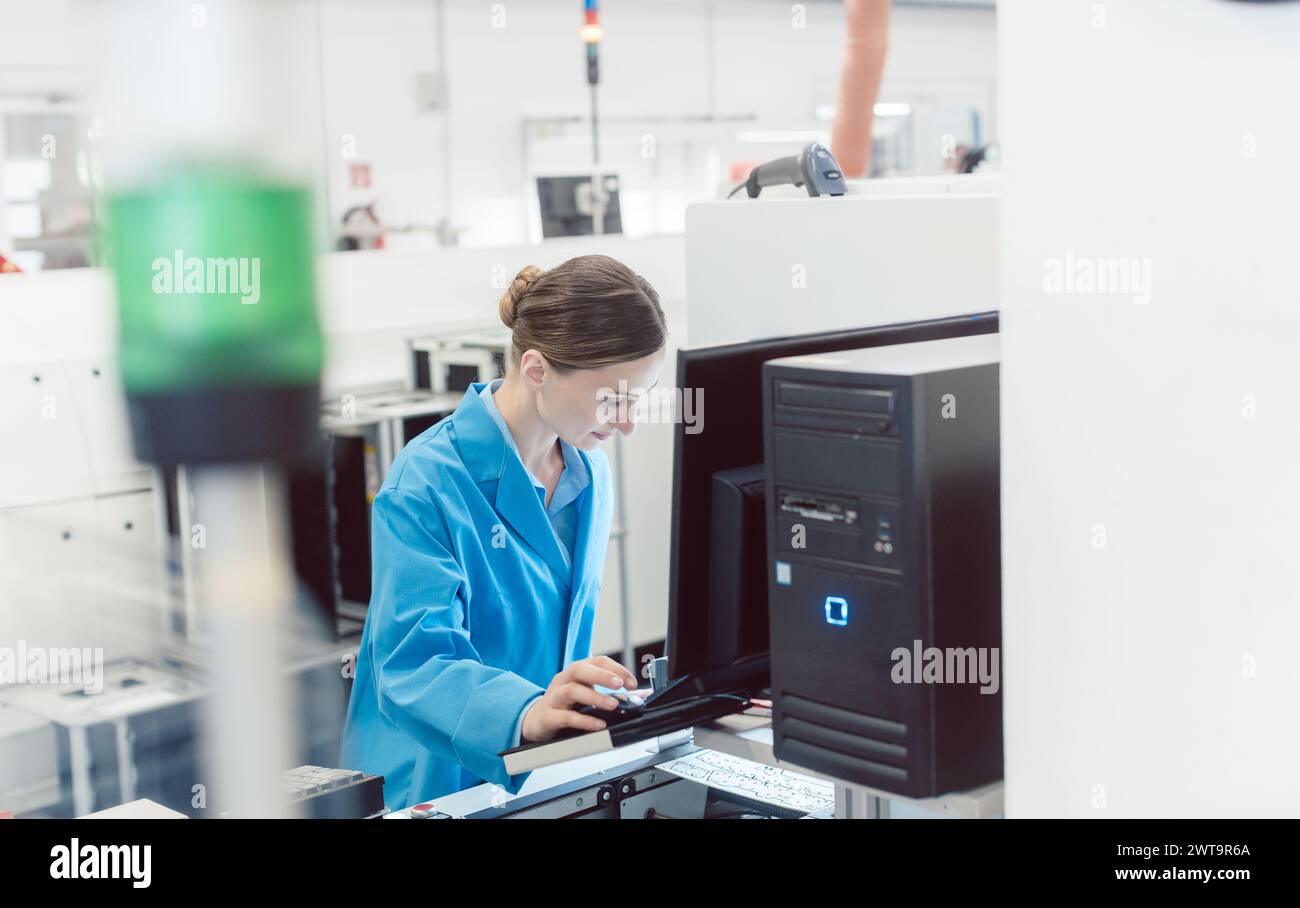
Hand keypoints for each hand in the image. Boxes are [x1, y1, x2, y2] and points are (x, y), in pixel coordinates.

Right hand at [520, 656, 639, 743]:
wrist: (535, 721)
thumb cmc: (564, 705)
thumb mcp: (587, 695)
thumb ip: (613, 694)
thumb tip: (640, 696)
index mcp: (576, 672)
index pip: (597, 661)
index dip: (616, 669)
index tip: (631, 682)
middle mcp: (563, 680)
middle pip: (580, 669)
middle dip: (602, 676)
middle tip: (620, 685)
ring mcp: (554, 697)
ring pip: (571, 690)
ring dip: (594, 696)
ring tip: (612, 705)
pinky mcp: (549, 716)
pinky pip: (566, 716)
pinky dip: (584, 720)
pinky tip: (599, 724)